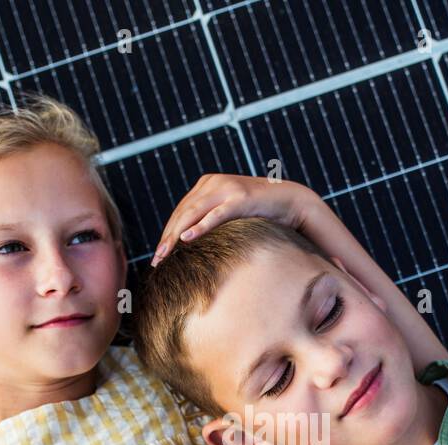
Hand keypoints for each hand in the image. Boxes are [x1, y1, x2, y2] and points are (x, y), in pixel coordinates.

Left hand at [150, 174, 314, 265]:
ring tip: (165, 254)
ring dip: (176, 235)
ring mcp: (227, 188)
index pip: (180, 210)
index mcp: (207, 184)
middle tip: (157, 260)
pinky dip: (200, 227)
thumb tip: (192, 242)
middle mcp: (213, 182)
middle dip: (167, 237)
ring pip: (193, 212)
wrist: (290, 199)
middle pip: (182, 212)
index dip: (167, 232)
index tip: (159, 255)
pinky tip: (186, 239)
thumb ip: (212, 218)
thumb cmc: (260, 212)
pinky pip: (215, 214)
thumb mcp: (230, 212)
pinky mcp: (240, 198)